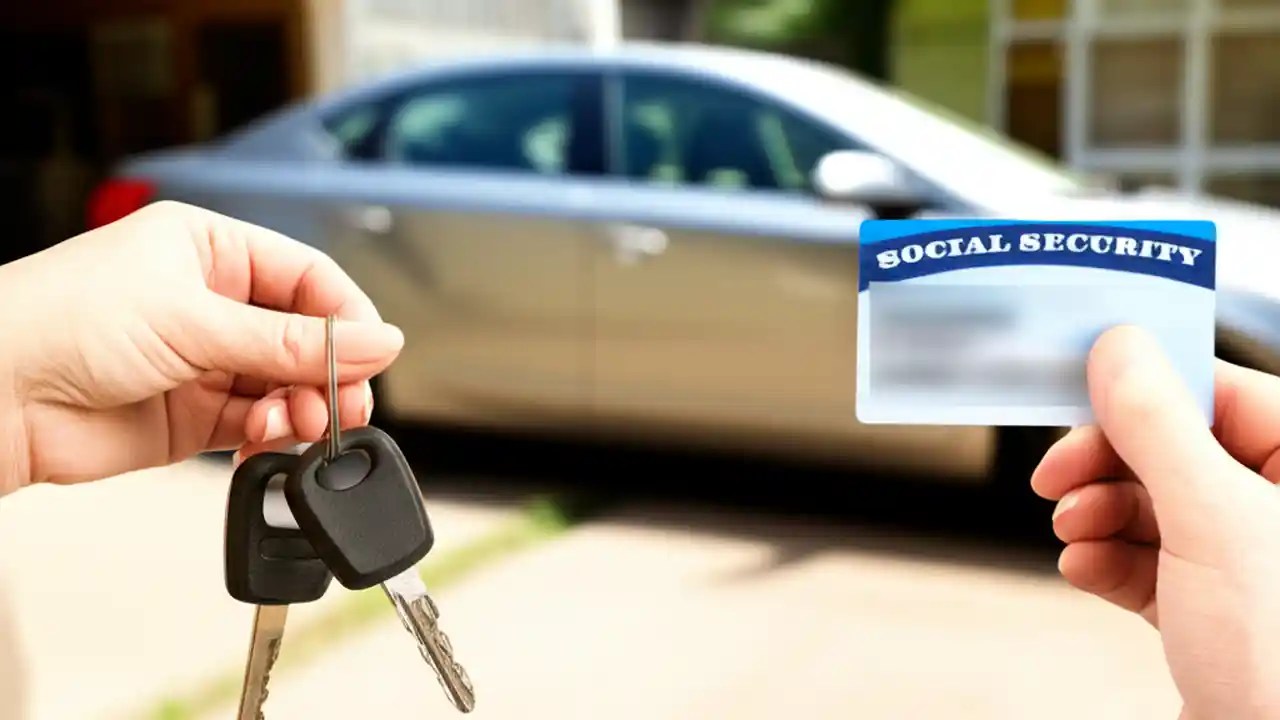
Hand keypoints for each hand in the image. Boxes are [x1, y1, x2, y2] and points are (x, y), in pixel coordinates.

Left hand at [0, 201, 403, 493]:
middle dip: (328, 373)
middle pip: (305, 338)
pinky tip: (268, 442)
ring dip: (301, 410)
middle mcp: (212, 303)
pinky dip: (273, 439)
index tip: (372, 353)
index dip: (346, 317)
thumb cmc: (57, 322)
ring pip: (286, 387)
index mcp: (211, 251)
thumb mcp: (193, 318)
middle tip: (341, 403)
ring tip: (295, 424)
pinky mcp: (192, 418)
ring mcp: (203, 362)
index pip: (308, 279)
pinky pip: (258, 428)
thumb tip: (378, 340)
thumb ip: (292, 341)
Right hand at [1032, 326, 1279, 718]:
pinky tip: (1082, 568)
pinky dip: (1106, 561)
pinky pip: (1149, 563)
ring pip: (1154, 506)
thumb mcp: (1212, 521)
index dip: (1145, 391)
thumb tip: (1118, 347)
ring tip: (1070, 532)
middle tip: (1055, 476)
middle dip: (1107, 465)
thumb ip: (1159, 427)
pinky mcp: (1215, 611)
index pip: (1222, 393)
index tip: (1078, 390)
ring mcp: (1249, 564)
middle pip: (1175, 450)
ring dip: (1097, 515)